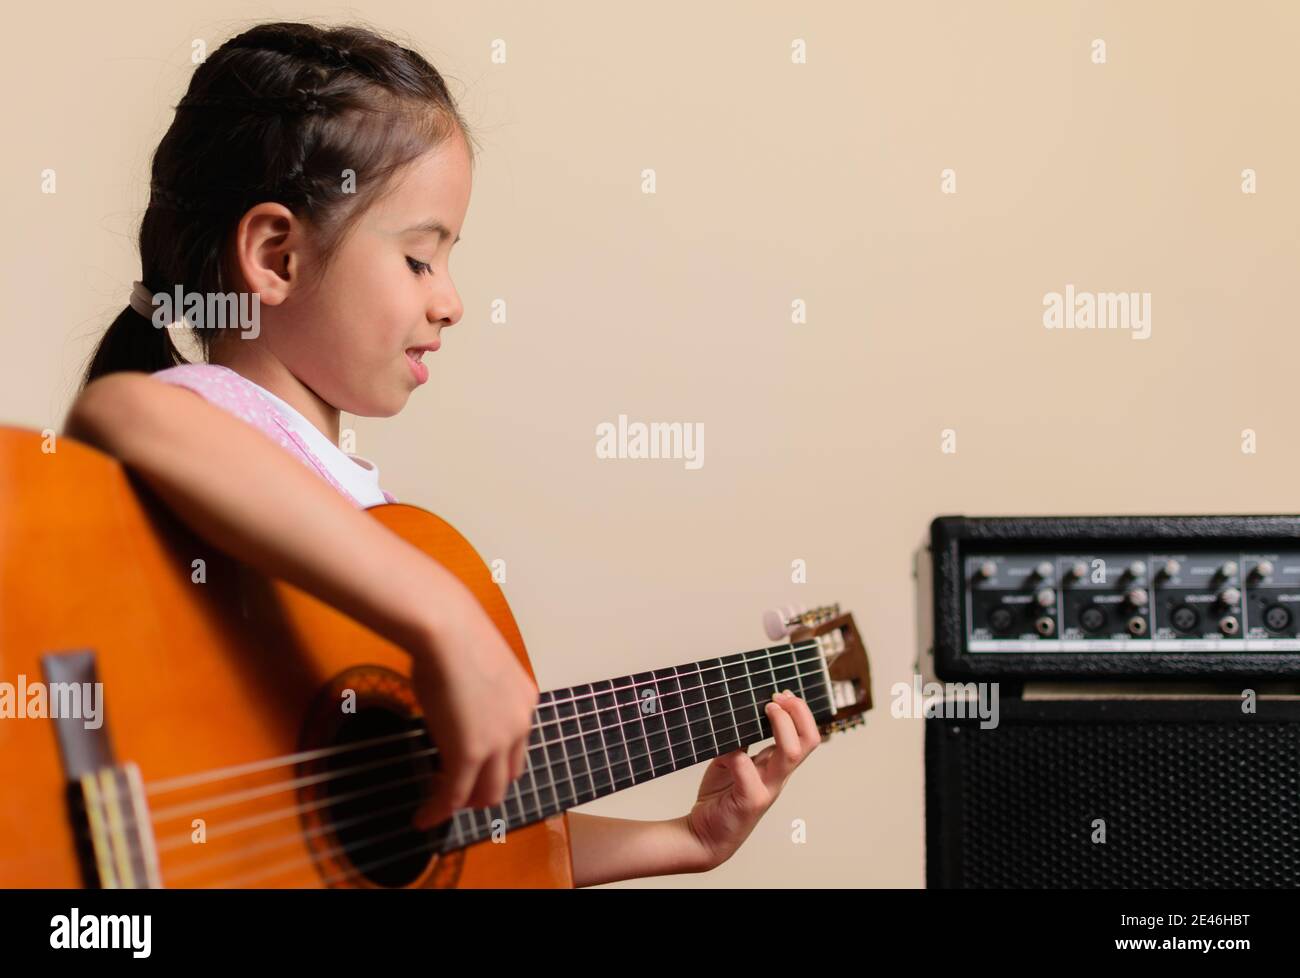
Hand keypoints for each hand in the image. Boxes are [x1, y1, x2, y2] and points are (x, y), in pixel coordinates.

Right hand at [410, 585, 538, 829]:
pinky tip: (423, 817)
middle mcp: (520, 724)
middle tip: (458, 794)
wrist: (445, 629)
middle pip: (508, 775)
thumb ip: (476, 692)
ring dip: (464, 804)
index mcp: (525, 700)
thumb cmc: (451, 634)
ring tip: (440, 808)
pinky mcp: (469, 753)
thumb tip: (453, 699)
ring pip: (488, 792)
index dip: (494, 762)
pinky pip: (455, 794)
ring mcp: (497, 742)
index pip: (516, 746)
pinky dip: (439, 810)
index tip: (473, 767)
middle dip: (484, 789)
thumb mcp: (478, 667)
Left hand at [684, 690, 821, 869]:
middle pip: (808, 742)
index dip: (800, 712)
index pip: (806, 737)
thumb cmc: (721, 796)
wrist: (703, 834)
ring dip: (782, 727)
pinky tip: (723, 753)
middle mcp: (777, 777)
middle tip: (779, 697)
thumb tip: (738, 711)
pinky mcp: (750, 801)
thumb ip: (741, 741)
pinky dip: (736, 755)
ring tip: (768, 709)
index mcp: (776, 766)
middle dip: (798, 713)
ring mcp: (767, 789)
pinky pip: (747, 770)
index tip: (784, 693)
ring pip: (791, 755)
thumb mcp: (732, 760)